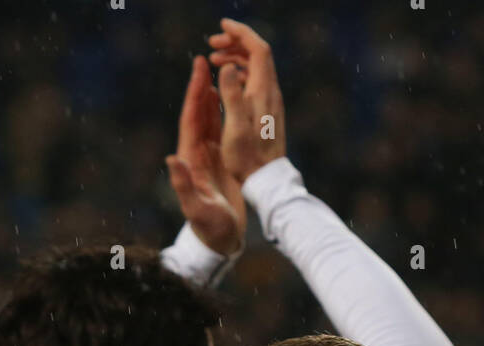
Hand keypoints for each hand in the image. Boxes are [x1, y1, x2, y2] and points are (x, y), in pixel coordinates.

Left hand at [166, 54, 245, 257]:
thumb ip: (183, 185)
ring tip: (216, 73)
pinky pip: (220, 133)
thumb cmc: (210, 230)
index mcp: (190, 161)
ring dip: (211, 97)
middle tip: (205, 61)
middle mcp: (196, 155)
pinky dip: (222, 115)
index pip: (191, 121)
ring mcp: (208, 158)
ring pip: (209, 121)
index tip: (199, 71)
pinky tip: (228, 103)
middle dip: (201, 88)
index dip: (194, 95)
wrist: (220, 244)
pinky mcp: (220, 164)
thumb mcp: (197, 209)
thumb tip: (171, 158)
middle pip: (198, 115)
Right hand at [207, 17, 286, 182]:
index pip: (258, 49)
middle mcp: (271, 93)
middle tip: (212, 45)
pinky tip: (228, 83)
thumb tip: (229, 66)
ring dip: (237, 58)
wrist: (266, 182)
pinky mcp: (268, 113)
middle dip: (236, 43)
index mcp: (263, 92)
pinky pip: (256, 82)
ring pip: (256, 68)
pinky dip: (241, 74)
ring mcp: (271, 103)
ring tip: (215, 62)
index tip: (222, 26)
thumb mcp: (234, 128)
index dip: (241, 33)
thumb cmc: (247, 159)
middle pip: (258, 54)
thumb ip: (232, 94)